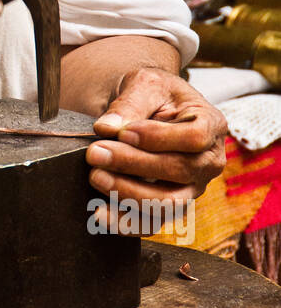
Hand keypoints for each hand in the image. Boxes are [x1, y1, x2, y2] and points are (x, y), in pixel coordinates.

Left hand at [85, 67, 227, 230]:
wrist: (150, 109)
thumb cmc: (154, 94)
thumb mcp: (145, 84)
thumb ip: (129, 103)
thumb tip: (105, 128)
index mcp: (211, 124)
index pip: (194, 137)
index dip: (158, 138)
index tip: (122, 133)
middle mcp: (208, 162)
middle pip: (179, 171)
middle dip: (132, 164)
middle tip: (95, 153)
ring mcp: (193, 188)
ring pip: (168, 203)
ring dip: (129, 193)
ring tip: (95, 176)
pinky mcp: (171, 207)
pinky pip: (153, 223)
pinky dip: (126, 222)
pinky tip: (98, 213)